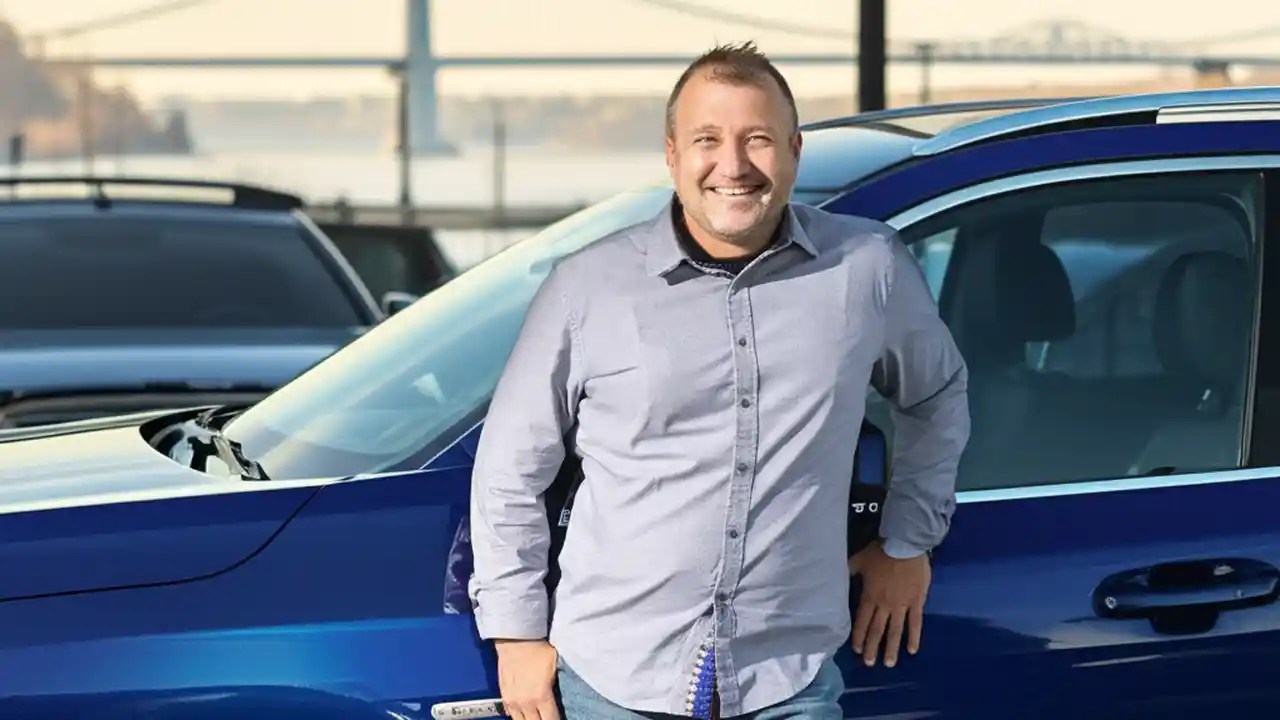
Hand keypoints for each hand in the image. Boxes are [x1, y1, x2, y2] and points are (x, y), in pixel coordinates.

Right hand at [494, 639, 559, 719]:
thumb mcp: (556, 666)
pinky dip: (518, 714)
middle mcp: (525, 703)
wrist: (515, 638)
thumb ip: (559, 685)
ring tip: (537, 716)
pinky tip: (524, 712)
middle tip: (549, 717)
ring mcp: (512, 700)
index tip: (560, 718)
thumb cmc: (537, 648)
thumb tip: (567, 694)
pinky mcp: (503, 694)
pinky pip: (511, 712)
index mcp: (541, 696)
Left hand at [850, 542, 930, 667]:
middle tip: (869, 663)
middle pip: (877, 630)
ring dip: (891, 648)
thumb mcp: (858, 560)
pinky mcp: (917, 602)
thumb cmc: (881, 552)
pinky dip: (914, 637)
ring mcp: (902, 605)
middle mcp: (884, 605)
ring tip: (889, 664)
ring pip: (895, 631)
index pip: (861, 621)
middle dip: (872, 648)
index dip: (858, 636)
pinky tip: (912, 650)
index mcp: (869, 596)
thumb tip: (835, 575)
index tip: (856, 650)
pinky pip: (915, 623)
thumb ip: (849, 571)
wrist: (905, 545)